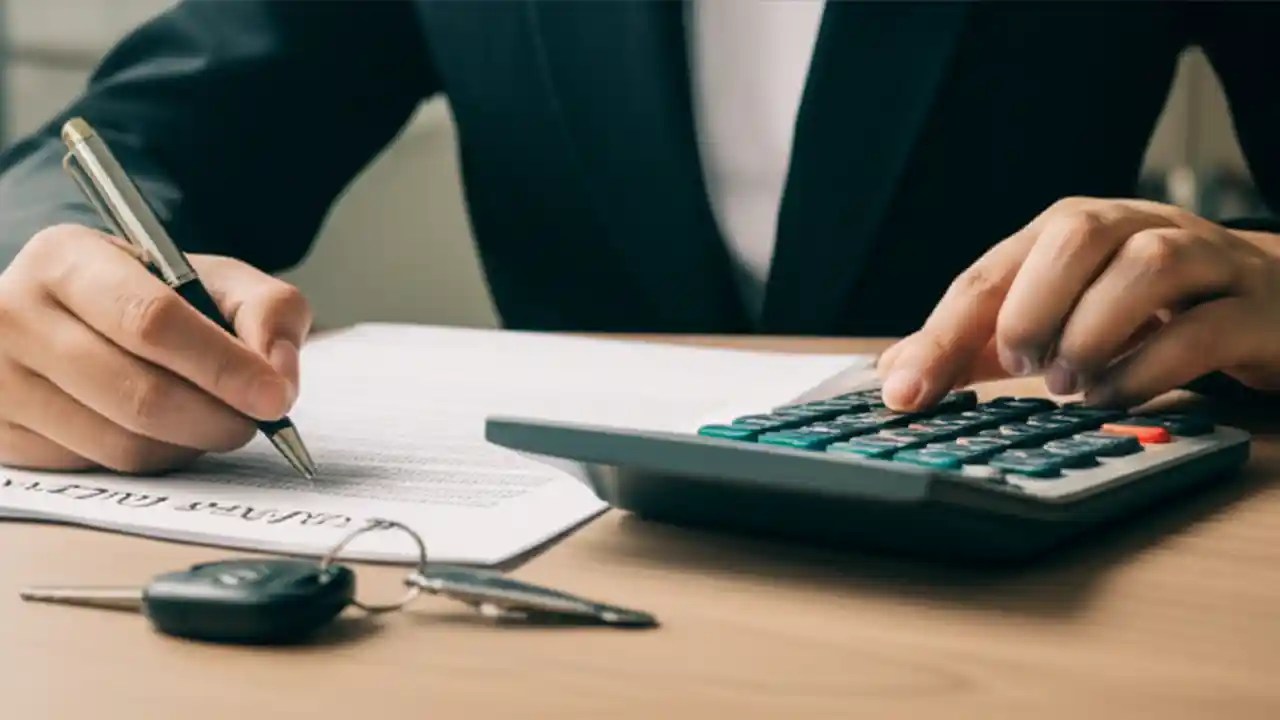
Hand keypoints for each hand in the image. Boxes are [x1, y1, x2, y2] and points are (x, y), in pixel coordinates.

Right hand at [0, 224, 311, 472]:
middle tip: (258, 420)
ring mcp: (0, 382)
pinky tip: (163, 430)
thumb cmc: (149, 295)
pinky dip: (153, 459)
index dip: (223, 366)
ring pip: (123, 444)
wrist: (70, 315)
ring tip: (211, 417)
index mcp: (66, 259)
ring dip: (190, 444)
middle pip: (139, 395)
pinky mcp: (2, 437)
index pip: (152, 321)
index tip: (274, 396)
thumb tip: (279, 377)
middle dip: (218, 417)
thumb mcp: (212, 278)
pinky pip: (100, 469)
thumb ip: (267, 311)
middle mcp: (15, 317)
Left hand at [876, 197, 1279, 409]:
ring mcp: (1201, 261)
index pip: (992, 269)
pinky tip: (1117, 397)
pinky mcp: (1251, 308)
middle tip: (1020, 368)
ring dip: (1094, 331)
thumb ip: (981, 344)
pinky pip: (1205, 326)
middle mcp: (1134, 229)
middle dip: (1031, 307)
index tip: (906, 393)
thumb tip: (897, 372)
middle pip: (1073, 236)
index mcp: (1071, 233)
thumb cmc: (1149, 308)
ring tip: (1069, 384)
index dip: (942, 332)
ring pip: (1146, 266)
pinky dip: (1152, 368)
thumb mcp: (1054, 318)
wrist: (1271, 301)